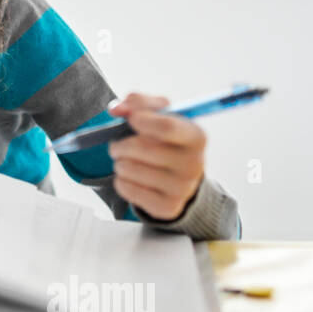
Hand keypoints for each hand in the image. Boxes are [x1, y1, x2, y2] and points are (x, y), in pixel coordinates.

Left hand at [107, 92, 205, 221]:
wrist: (180, 177)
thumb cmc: (166, 139)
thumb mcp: (160, 114)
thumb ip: (138, 103)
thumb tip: (116, 108)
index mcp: (196, 136)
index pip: (166, 126)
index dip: (141, 120)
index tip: (130, 119)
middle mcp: (194, 164)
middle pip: (141, 149)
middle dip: (119, 144)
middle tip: (116, 144)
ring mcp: (182, 189)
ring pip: (129, 169)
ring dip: (118, 162)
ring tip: (125, 160)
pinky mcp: (168, 207)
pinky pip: (127, 189)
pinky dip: (120, 180)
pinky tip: (130, 177)